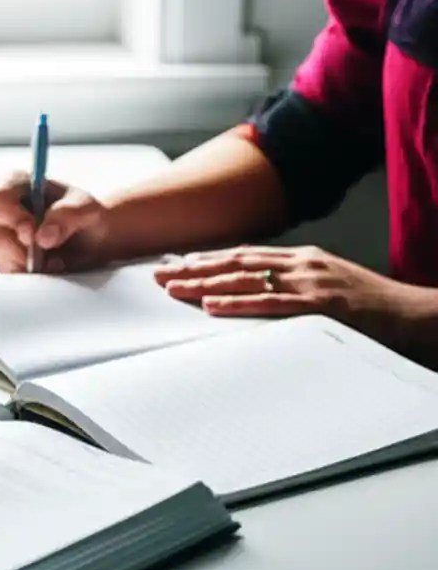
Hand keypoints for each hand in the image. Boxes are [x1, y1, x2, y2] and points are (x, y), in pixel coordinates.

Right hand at [0, 171, 108, 272]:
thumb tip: (42, 236)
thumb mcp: (87, 209)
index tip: (30, 229)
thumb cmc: (87, 218)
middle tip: (45, 249)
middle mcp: (4, 213)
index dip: (6, 213)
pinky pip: (8, 272)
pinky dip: (30, 273)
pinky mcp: (7, 263)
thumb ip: (67, 215)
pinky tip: (48, 268)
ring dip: (28, 260)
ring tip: (54, 259)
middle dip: (19, 244)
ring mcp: (2, 240)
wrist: (95, 246)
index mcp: (17, 187)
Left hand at [154, 245, 428, 348]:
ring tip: (173, 288)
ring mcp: (310, 283)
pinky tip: (211, 304)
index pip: (243, 254)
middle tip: (158, 275)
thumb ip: (291, 286)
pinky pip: (269, 304)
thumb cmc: (370, 306)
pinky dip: (237, 302)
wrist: (414, 314)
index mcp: (301, 258)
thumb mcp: (326, 286)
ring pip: (246, 279)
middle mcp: (301, 264)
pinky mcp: (319, 305)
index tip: (176, 263)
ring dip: (204, 283)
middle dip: (194, 268)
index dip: (206, 259)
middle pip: (236, 262)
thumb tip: (254, 293)